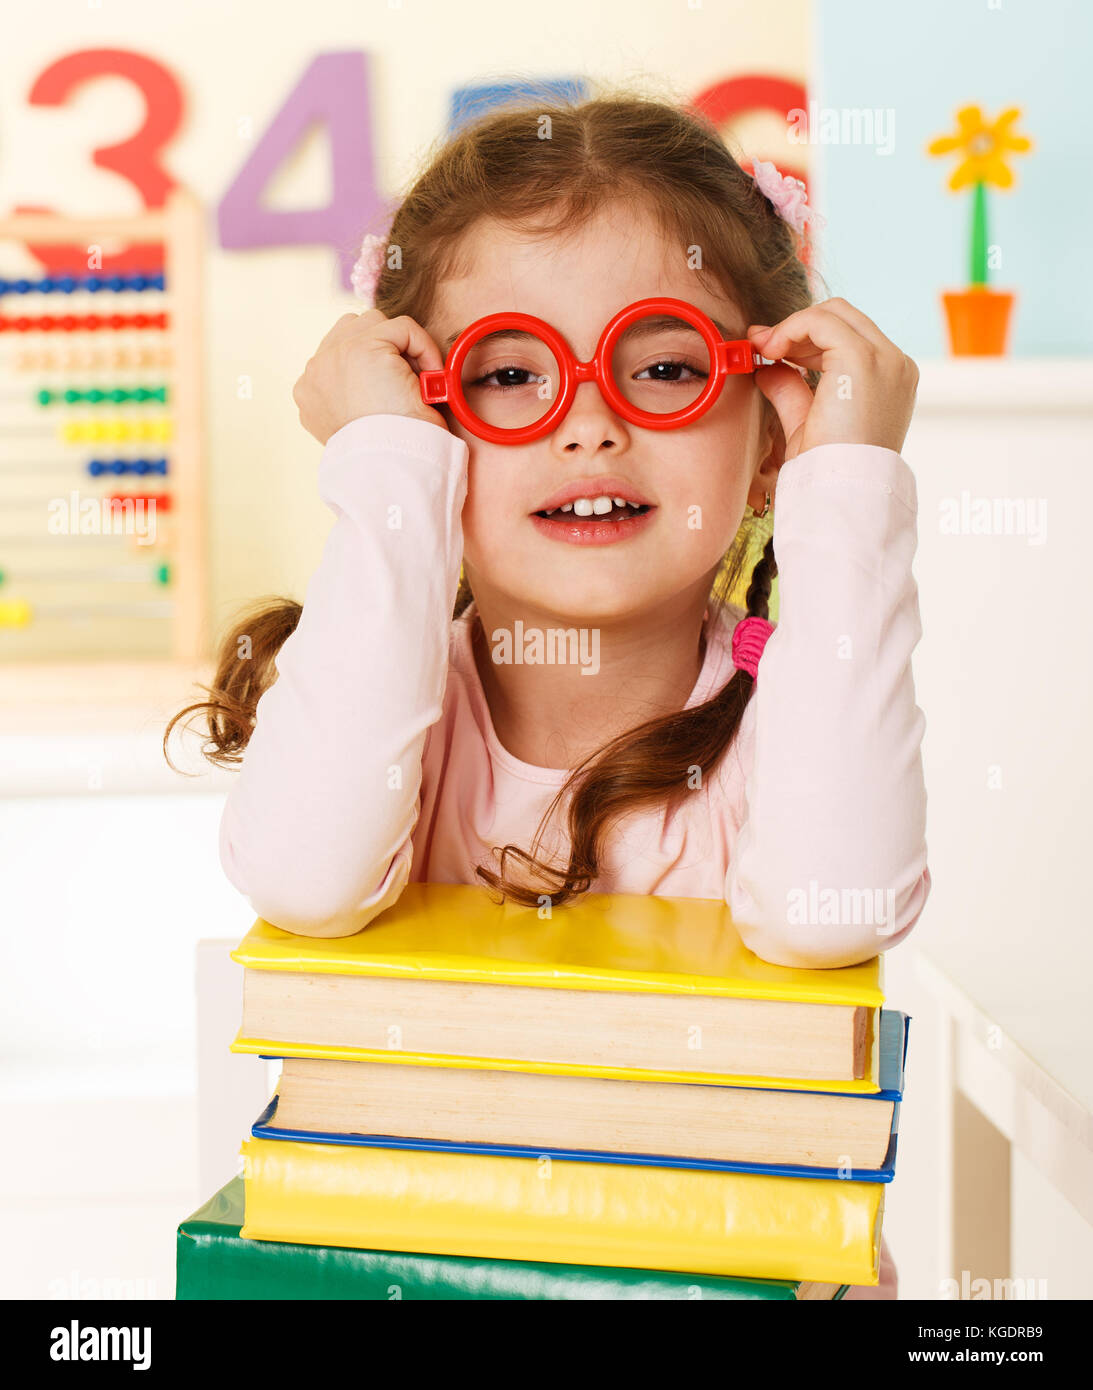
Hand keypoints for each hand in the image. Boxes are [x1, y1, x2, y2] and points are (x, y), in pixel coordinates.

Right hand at [292, 309, 449, 445]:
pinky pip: (403, 328)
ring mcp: (333, 356)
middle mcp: (314, 372)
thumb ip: (354, 403)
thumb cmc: (383, 458)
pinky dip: (423, 347)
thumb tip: (377, 390)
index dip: (373, 364)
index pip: (338, 355)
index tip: (398, 390)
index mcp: (309, 392)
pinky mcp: (362, 348)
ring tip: (418, 380)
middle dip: (384, 349)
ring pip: (375, 325)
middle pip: (352, 331)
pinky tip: (431, 379)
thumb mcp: (359, 430)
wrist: (388, 469)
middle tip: (410, 383)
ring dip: (400, 346)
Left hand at [747, 297, 918, 461]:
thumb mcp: (808, 423)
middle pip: (844, 317)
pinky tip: (771, 350)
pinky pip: (821, 321)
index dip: (806, 338)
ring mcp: (885, 359)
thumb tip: (768, 368)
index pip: (849, 338)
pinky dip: (791, 328)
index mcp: (891, 380)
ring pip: (834, 312)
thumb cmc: (828, 469)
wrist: (841, 489)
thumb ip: (793, 391)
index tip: (770, 350)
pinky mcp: (863, 358)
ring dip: (792, 326)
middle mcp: (895, 364)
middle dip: (798, 326)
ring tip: (762, 349)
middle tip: (761, 345)